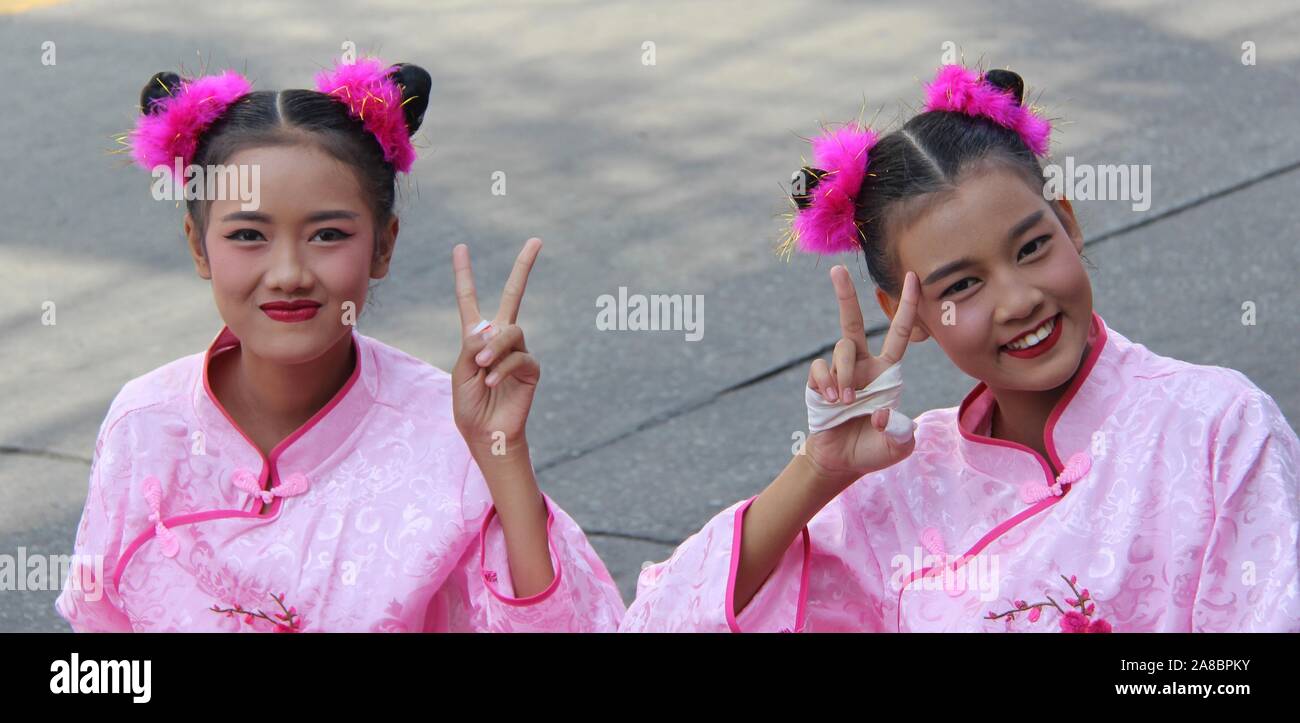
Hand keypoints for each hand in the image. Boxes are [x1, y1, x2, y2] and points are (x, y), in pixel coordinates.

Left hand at [451, 238, 542, 457]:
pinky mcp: (531, 368)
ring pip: (511, 331)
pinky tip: (491, 381)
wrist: (486, 433)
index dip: (464, 273)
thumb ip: (472, 347)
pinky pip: (520, 357)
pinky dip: (503, 367)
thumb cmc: (469, 405)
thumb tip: (491, 328)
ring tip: (482, 368)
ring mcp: (517, 351)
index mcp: (475, 337)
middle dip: (525, 267)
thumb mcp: (460, 372)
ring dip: (494, 347)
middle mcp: (499, 338)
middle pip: (514, 295)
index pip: (469, 299)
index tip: (460, 247)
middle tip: (536, 240)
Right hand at [804, 265, 919, 483]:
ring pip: (841, 350)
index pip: (900, 334)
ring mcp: (839, 372)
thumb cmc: (874, 450)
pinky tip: (829, 400)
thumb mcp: (898, 446)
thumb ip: (898, 432)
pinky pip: (820, 368)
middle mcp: (863, 365)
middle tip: (837, 270)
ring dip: (844, 375)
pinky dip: (825, 382)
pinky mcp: (818, 382)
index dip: (907, 306)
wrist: (841, 461)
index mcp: (887, 372)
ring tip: (844, 402)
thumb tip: (879, 412)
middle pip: (852, 322)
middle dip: (845, 295)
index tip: (913, 277)